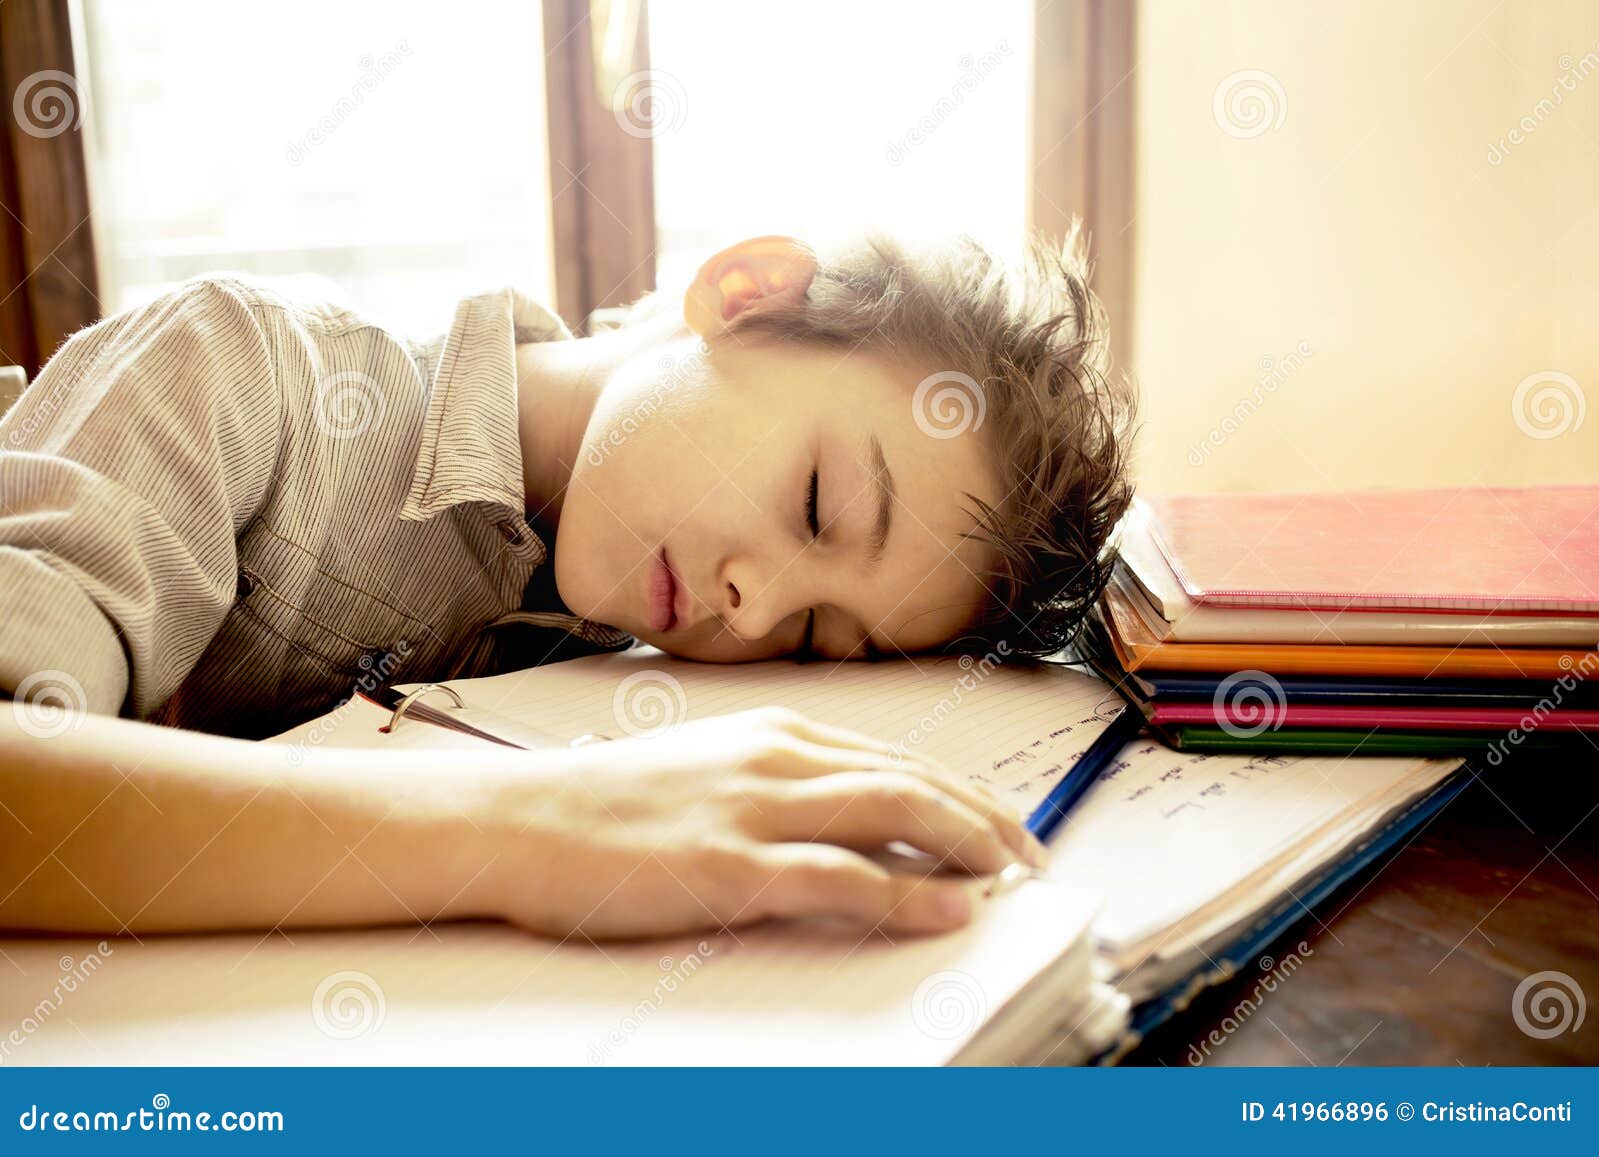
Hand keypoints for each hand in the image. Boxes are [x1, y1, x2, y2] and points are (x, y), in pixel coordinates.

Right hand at [477, 707, 1047, 939]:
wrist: (522, 819)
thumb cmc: (608, 803)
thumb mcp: (709, 769)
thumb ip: (782, 784)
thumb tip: (850, 817)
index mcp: (777, 732)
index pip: (898, 757)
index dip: (965, 792)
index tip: (1006, 824)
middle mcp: (778, 757)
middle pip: (914, 777)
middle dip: (988, 818)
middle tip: (1034, 854)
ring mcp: (754, 807)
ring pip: (894, 809)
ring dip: (967, 844)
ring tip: (1013, 875)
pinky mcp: (729, 864)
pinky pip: (841, 876)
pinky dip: (906, 893)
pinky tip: (948, 908)